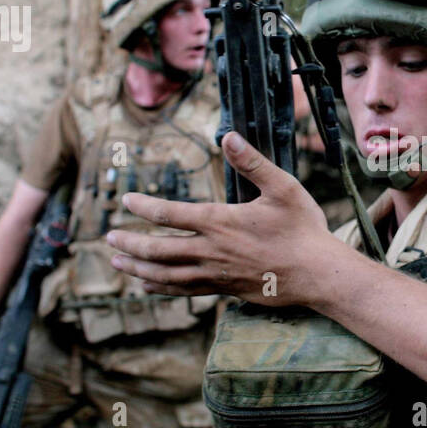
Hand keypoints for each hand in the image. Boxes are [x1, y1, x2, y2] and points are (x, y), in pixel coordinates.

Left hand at [105, 131, 334, 304]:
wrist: (318, 274)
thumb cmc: (303, 228)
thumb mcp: (282, 187)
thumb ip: (252, 162)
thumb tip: (228, 136)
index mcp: (220, 222)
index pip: (169, 214)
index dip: (144, 206)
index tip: (126, 201)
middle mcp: (211, 251)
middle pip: (158, 250)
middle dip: (130, 243)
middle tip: (109, 238)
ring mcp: (216, 274)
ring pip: (166, 274)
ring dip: (138, 268)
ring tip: (117, 263)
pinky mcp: (225, 290)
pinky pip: (184, 291)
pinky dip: (161, 287)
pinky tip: (147, 285)